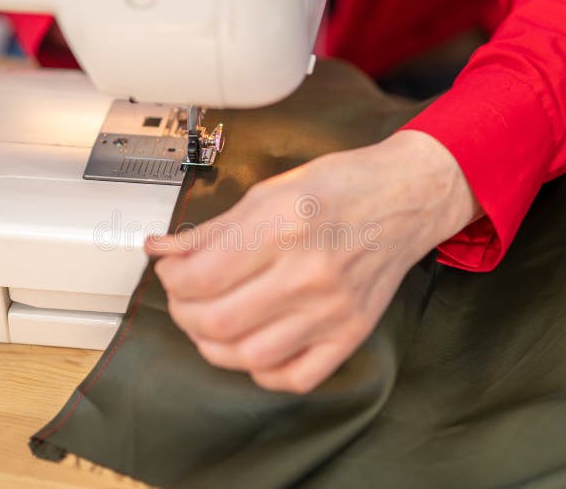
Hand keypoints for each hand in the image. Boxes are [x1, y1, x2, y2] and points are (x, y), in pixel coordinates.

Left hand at [145, 130, 478, 393]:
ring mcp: (333, 310)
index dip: (170, 279)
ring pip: (248, 357)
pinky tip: (255, 344)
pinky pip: (295, 377)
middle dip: (183, 312)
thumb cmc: (340, 188)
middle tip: (184, 298)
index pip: (200, 276)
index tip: (171, 272)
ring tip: (211, 322)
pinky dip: (262, 370)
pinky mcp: (351, 334)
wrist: (403, 200)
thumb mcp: (267, 192)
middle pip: (217, 321)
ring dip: (213, 345)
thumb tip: (162, 251)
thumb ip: (210, 230)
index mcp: (284, 225)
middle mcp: (309, 273)